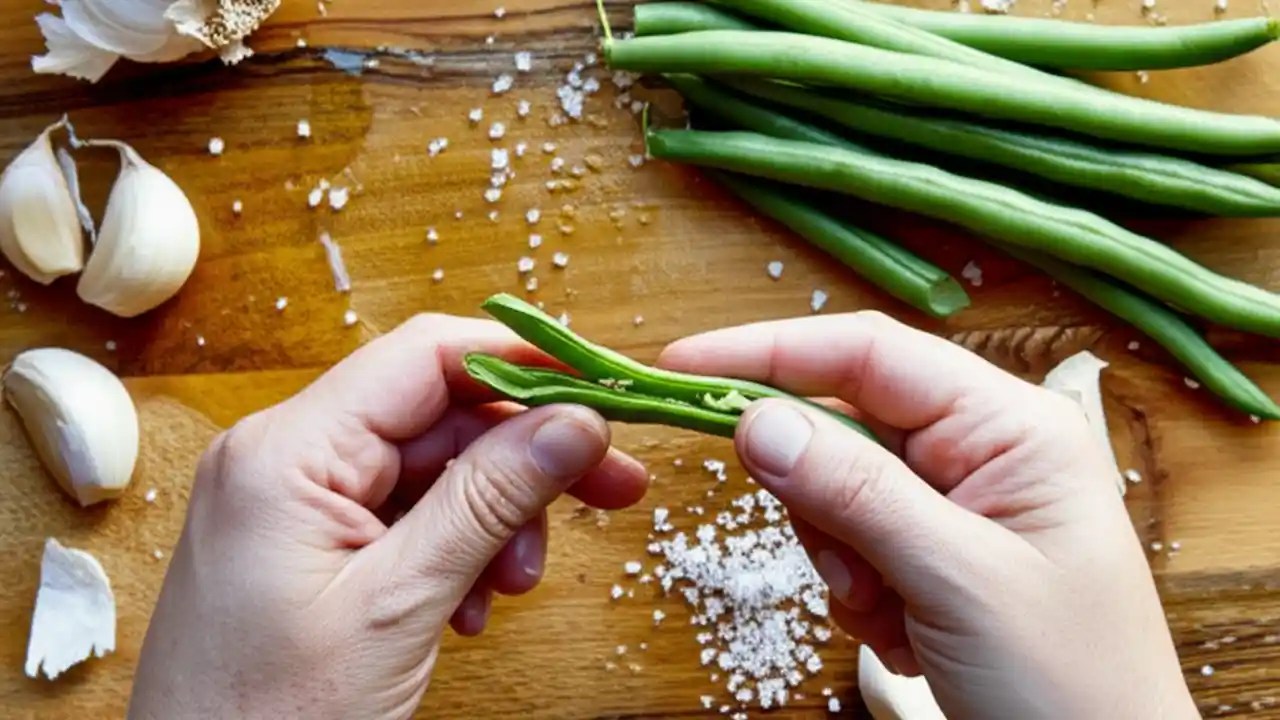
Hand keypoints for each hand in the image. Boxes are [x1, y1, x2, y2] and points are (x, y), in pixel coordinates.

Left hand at [128, 315, 647, 719]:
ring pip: (430, 469)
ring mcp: (292, 502)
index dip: (524, 364)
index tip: (602, 389)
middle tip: (611, 488)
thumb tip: (574, 424)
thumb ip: (488, 501)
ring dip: (493, 517)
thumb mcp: (397, 606)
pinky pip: (403, 515)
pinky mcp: (305, 543)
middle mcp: (283, 458)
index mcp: (286, 452)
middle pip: (438, 415)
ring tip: (514, 583)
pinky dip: (454, 551)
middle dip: (524, 458)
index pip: (425, 357)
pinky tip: (468, 607)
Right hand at [659, 312, 1197, 719]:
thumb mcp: (959, 582)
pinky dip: (855, 592)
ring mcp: (956, 503)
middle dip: (820, 497)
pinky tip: (905, 635)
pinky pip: (849, 544)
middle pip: (844, 424)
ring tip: (889, 616)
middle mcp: (982, 449)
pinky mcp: (932, 554)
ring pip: (836, 490)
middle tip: (844, 569)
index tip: (684, 366)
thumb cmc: (1070, 684)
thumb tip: (754, 420)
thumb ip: (856, 493)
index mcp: (1010, 425)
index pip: (870, 356)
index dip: (771, 352)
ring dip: (840, 558)